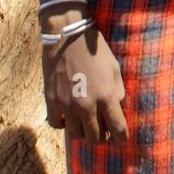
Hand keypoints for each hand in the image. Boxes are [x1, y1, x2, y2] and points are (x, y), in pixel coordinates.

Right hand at [42, 22, 128, 142]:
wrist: (68, 36)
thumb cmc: (95, 50)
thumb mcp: (114, 68)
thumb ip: (118, 91)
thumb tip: (118, 108)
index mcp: (106, 96)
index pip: (118, 129)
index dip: (122, 136)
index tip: (121, 137)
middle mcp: (87, 105)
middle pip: (95, 138)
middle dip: (101, 136)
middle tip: (102, 129)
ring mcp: (67, 105)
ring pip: (76, 135)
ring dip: (83, 131)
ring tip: (85, 121)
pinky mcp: (51, 101)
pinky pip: (57, 125)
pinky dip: (63, 124)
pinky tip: (67, 116)